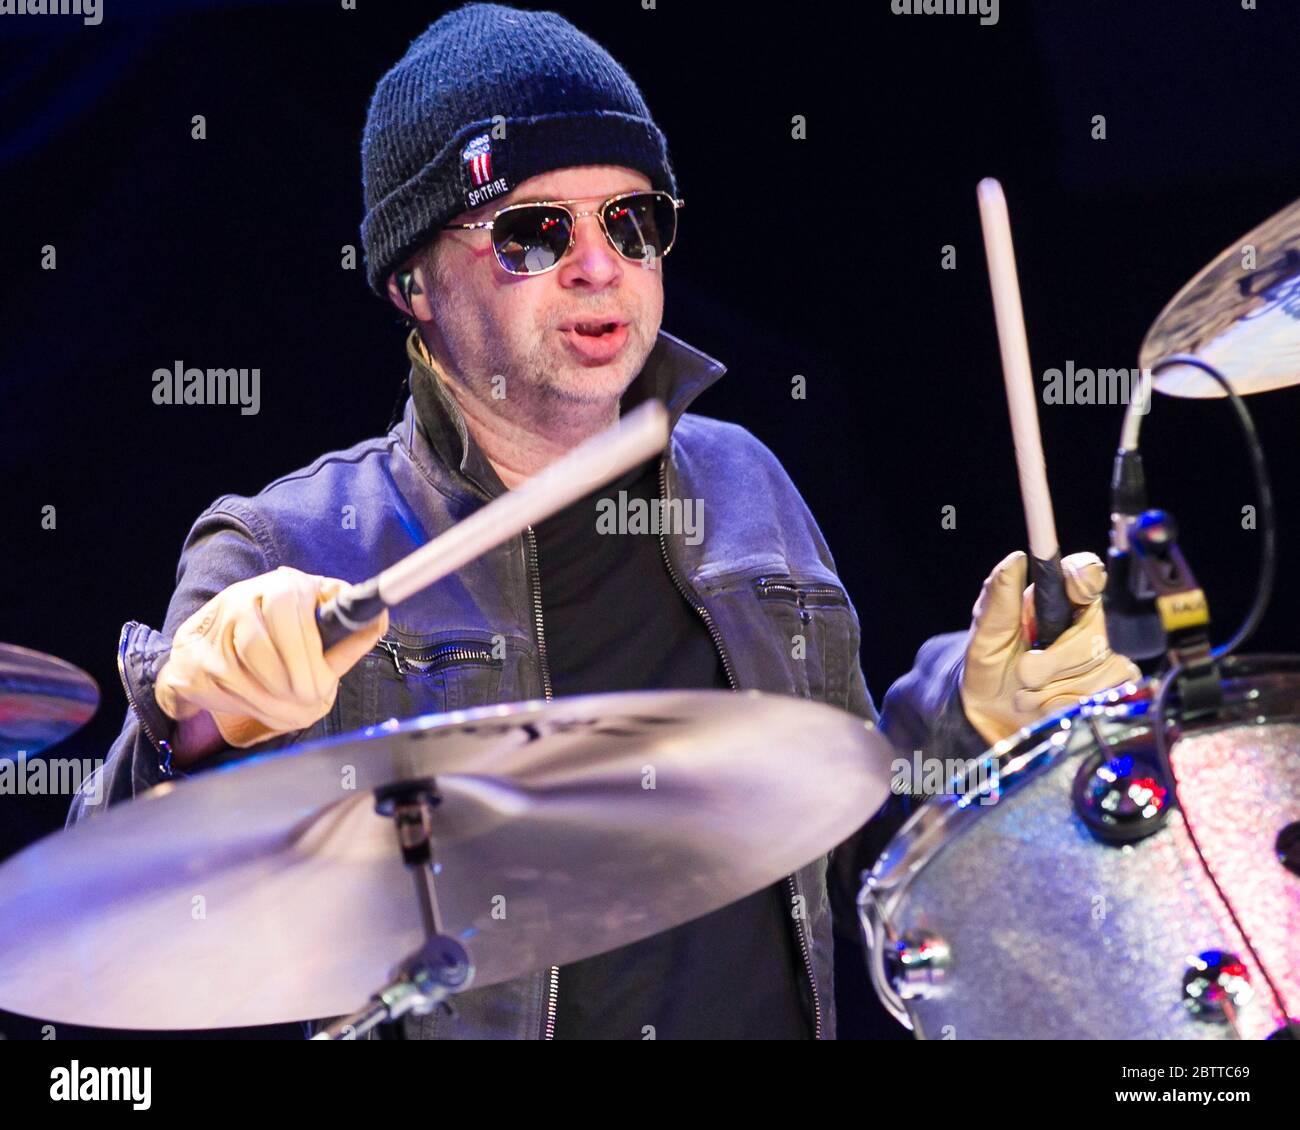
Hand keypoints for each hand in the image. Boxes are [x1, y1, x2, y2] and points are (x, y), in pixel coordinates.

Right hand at [154, 566, 388, 750]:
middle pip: (264, 654)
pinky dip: (257, 711)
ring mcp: (210, 637)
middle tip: (313, 701)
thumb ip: (344, 625)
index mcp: (276, 588)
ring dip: (279, 705)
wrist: (208, 641)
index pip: (287, 615)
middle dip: (297, 687)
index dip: (308, 656)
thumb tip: (379, 620)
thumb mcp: (314, 617)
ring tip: (297, 707)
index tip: (325, 684)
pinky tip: (270, 708)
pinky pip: (229, 697)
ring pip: (247, 680)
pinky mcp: (191, 668)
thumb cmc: (276, 628)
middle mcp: (237, 604)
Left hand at [959, 550, 1139, 745]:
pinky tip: (1049, 706)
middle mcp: (1082, 622)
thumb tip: (1015, 559)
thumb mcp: (985, 634)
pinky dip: (1069, 704)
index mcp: (1054, 599)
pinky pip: (1107, 692)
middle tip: (1024, 671)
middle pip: (1094, 630)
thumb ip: (1000, 598)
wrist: (990, 715)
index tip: (1076, 592)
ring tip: (1029, 692)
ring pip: (1099, 666)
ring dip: (1054, 687)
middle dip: (1053, 660)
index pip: (1086, 573)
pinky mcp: (1111, 686)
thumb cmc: (988, 667)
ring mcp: (1102, 655)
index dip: (1086, 579)